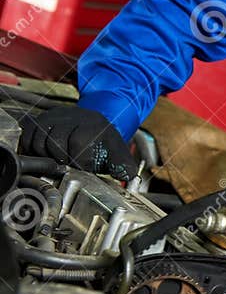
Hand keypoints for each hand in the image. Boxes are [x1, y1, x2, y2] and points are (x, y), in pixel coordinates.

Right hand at [19, 106, 136, 179]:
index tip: (79, 165)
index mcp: (92, 126)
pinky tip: (43, 152)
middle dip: (59, 158)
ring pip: (37, 139)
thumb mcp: (117, 154)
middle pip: (53, 143)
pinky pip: (26, 134)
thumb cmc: (103, 143)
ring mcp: (53, 116)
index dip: (76, 161)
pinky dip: (30, 146)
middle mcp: (71, 117)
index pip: (76, 145)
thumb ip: (124, 167)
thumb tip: (130, 177)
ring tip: (56, 157)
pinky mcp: (40, 118)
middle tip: (66, 162)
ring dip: (43, 153)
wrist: (93, 124)